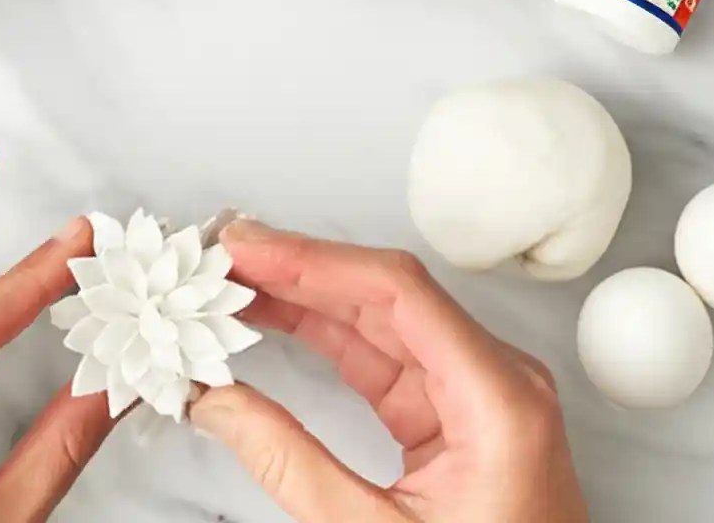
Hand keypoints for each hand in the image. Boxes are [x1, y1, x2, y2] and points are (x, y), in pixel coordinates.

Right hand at [189, 221, 588, 522]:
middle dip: (297, 269)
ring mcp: (471, 395)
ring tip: (232, 281)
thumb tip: (216, 400)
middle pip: (383, 295)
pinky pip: (379, 356)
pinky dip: (321, 335)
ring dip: (301, 296)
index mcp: (497, 400)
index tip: (247, 250)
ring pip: (375, 320)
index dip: (313, 260)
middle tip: (223, 257)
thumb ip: (289, 464)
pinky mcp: (448, 414)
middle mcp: (493, 381)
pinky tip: (273, 319)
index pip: (397, 294)